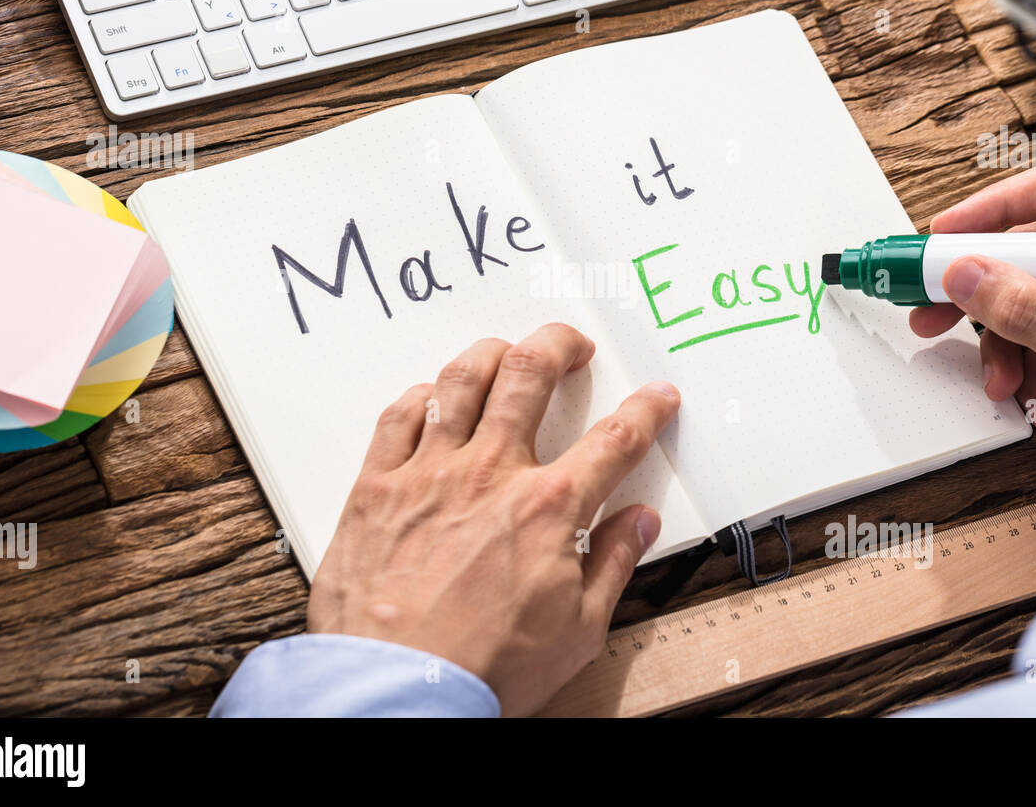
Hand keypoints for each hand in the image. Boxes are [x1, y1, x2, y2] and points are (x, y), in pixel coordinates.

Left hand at [307, 322, 678, 715]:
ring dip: (491, 354)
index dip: (645, 410)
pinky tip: (432, 397)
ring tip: (507, 352)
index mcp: (548, 508)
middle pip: (530, 375)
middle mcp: (490, 474)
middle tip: (573, 344)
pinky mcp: (378, 488)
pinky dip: (422, 395)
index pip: (614, 440)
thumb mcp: (577, 630)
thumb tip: (639, 522)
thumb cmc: (484, 669)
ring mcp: (429, 474)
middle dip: (560, 345)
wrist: (397, 690)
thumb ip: (612, 565)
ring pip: (461, 380)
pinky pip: (399, 417)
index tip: (657, 397)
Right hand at [908, 161, 1035, 519]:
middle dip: (979, 292)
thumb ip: (1025, 309)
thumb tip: (967, 275)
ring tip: (1002, 383)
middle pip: (1028, 254)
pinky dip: (1031, 368)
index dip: (992, 208)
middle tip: (932, 310)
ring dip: (1005, 347)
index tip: (944, 236)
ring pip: (1029, 303)